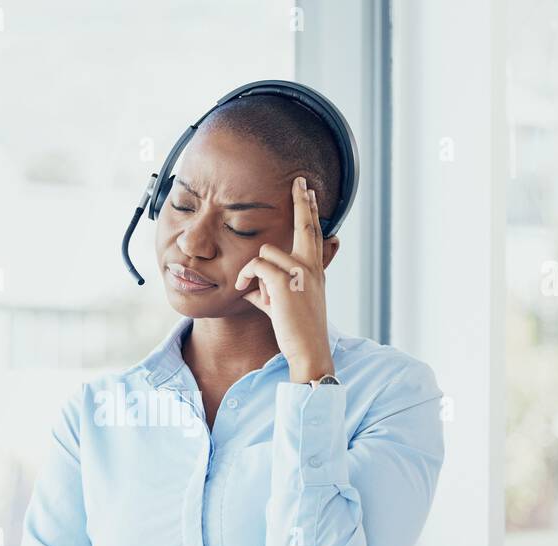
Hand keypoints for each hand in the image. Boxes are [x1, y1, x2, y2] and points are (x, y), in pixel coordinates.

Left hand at [234, 175, 334, 382]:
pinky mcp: (285, 283)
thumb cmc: (294, 331)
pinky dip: (246, 276)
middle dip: (302, 202)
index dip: (310, 213)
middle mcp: (312, 268)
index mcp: (314, 271)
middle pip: (306, 226)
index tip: (309, 193)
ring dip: (254, 269)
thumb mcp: (280, 306)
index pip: (313, 234)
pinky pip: (257, 265)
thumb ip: (268, 291)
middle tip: (301, 182)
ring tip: (256, 292)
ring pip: (267, 251)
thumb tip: (250, 287)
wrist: (308, 350)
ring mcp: (300, 273)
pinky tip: (243, 288)